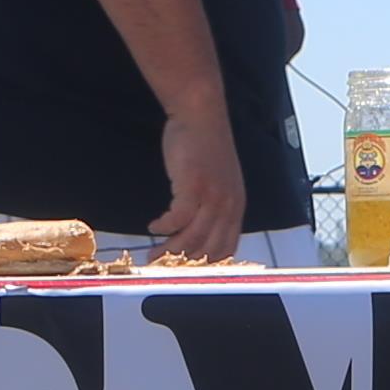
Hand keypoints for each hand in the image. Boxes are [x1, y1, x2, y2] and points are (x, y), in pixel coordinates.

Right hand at [151, 107, 247, 260]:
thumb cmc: (205, 146)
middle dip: (185, 264)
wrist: (201, 116)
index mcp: (236, 207)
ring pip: (192, 239)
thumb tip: (197, 231)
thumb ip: (213, 205)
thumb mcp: (218, 181)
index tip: (187, 273)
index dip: (207, 265)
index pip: (227, 248)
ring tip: (153, 255)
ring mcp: (212, 198)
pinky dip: (164, 227)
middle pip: (208, 250)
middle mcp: (228, 206)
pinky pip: (177, 219)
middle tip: (164, 269)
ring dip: (170, 250)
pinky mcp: (193, 187)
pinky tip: (154, 226)